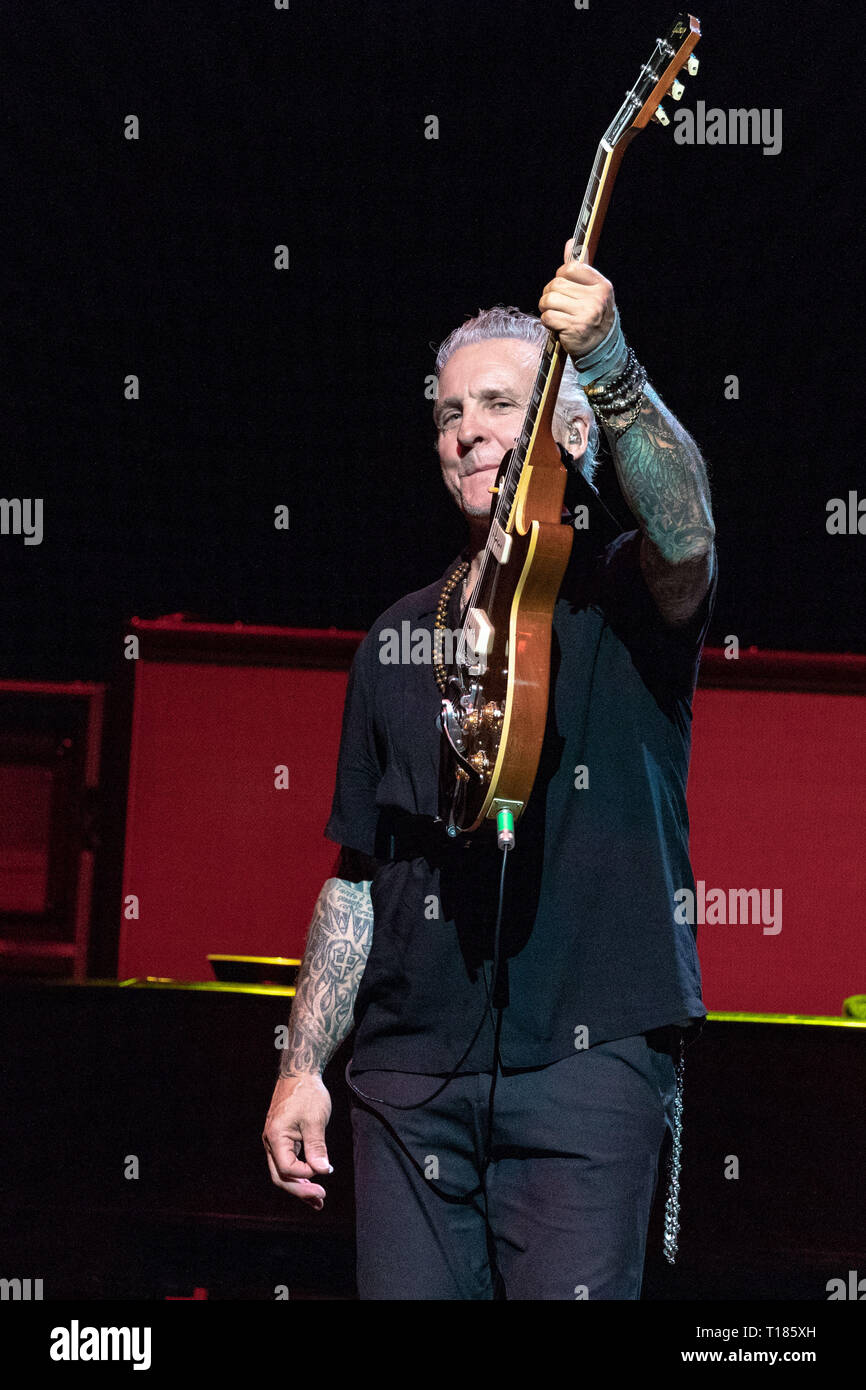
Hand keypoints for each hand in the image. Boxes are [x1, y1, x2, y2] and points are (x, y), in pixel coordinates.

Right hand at [262, 1073, 332, 1209]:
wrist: (300, 1072)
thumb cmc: (307, 1093)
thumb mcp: (315, 1120)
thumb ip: (317, 1147)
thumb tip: (322, 1171)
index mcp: (276, 1137)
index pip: (287, 1168)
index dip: (305, 1174)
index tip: (324, 1169)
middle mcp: (271, 1142)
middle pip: (281, 1176)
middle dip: (300, 1191)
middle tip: (320, 1200)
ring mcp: (275, 1141)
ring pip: (283, 1172)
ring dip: (300, 1186)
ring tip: (317, 1200)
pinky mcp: (282, 1139)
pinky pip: (288, 1162)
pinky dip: (300, 1174)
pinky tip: (312, 1182)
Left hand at [538, 236, 615, 357]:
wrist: (599, 347)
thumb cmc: (592, 316)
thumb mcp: (591, 291)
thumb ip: (579, 268)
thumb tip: (570, 243)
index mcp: (601, 285)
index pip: (571, 268)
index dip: (561, 275)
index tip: (562, 285)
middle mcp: (596, 298)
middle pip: (557, 284)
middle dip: (549, 293)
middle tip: (553, 302)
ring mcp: (586, 314)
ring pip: (550, 299)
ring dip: (545, 307)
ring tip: (552, 312)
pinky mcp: (574, 328)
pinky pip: (548, 316)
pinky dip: (546, 321)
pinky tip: (555, 324)